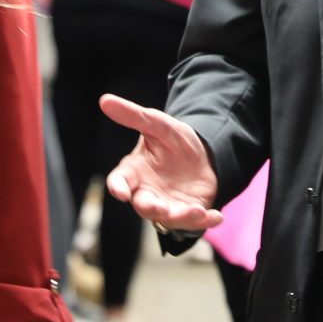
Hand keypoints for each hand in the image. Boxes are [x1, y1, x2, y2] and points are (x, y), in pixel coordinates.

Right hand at [98, 95, 220, 232]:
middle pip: (143, 206)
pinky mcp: (189, 212)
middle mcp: (148, 193)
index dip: (118, 187)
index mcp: (134, 172)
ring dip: (181, 217)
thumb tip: (104, 99)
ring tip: (196, 210)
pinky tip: (217, 217)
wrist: (201, 152)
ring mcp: (168, 205)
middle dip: (151, 208)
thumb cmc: (172, 140)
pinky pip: (196, 222)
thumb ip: (133, 116)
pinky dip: (206, 221)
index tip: (120, 192)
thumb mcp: (157, 124)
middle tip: (159, 208)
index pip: (120, 182)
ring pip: (169, 218)